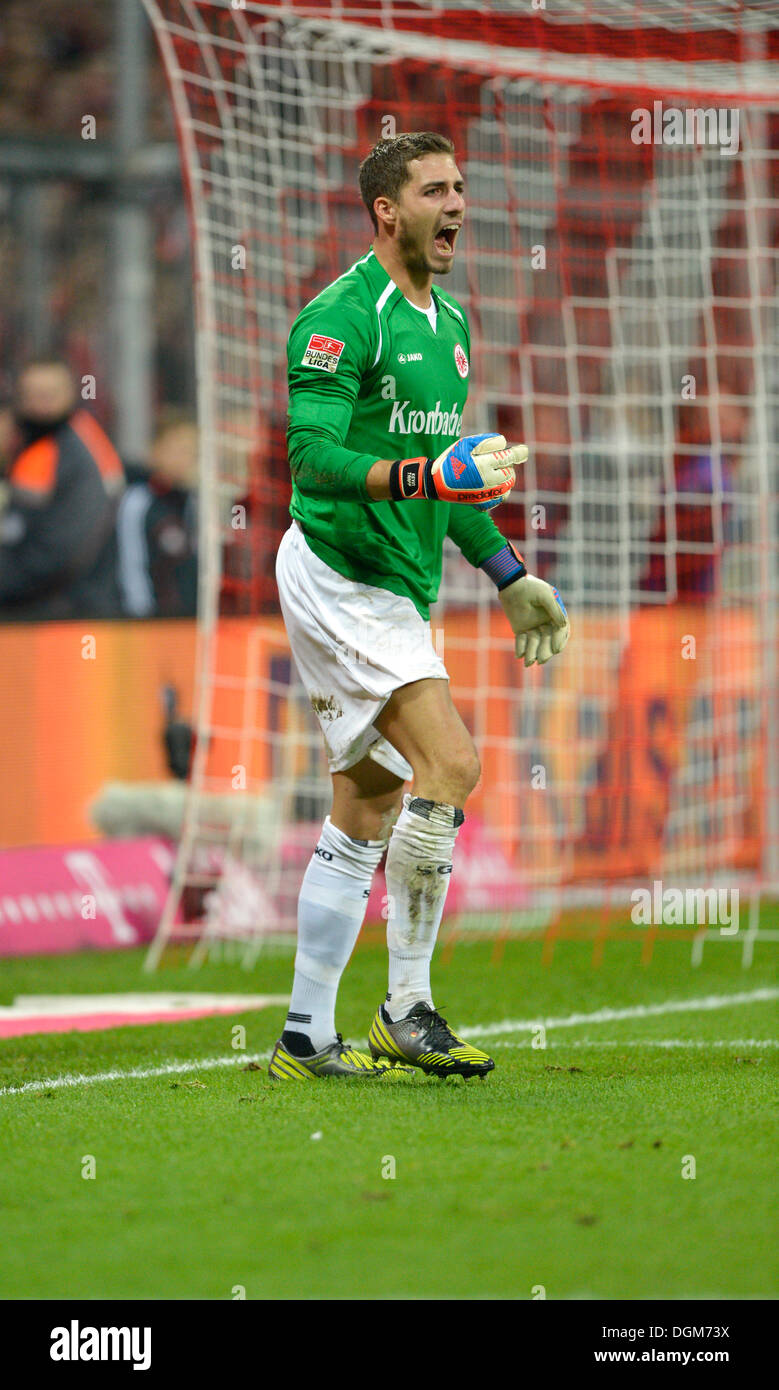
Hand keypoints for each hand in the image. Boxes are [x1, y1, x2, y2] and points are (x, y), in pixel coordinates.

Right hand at [390, 433, 525, 507]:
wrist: (436, 484)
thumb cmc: (451, 460)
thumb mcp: (465, 444)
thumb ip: (487, 441)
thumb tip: (505, 444)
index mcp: (484, 465)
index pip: (510, 458)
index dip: (519, 453)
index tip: (524, 451)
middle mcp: (489, 481)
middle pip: (511, 473)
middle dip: (507, 465)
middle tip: (495, 461)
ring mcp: (487, 494)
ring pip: (508, 486)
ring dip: (506, 477)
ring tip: (494, 471)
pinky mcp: (484, 503)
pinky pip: (501, 498)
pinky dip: (502, 491)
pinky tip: (493, 485)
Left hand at [499, 573, 569, 666]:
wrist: (512, 585)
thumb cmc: (530, 587)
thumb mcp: (545, 595)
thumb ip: (554, 609)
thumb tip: (563, 624)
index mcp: (555, 615)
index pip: (560, 631)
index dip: (559, 641)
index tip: (556, 650)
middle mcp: (546, 623)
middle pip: (548, 641)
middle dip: (545, 651)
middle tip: (541, 660)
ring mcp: (533, 627)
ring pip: (535, 643)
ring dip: (532, 653)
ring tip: (528, 663)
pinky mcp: (521, 629)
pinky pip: (522, 641)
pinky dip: (520, 648)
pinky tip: (519, 655)